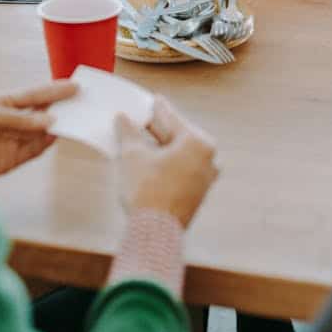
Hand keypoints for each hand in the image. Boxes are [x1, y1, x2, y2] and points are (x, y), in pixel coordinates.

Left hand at [0, 80, 76, 176]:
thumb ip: (16, 118)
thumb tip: (49, 121)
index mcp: (1, 102)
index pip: (33, 94)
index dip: (54, 89)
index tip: (75, 85)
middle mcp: (10, 120)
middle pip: (42, 112)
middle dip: (62, 106)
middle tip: (85, 102)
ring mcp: (12, 140)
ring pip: (42, 131)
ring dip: (60, 126)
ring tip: (80, 119)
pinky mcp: (11, 160)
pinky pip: (35, 150)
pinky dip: (49, 143)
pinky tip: (61, 136)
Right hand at [115, 97, 217, 228]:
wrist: (154, 232)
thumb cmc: (146, 190)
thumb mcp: (132, 155)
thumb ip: (128, 132)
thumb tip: (123, 118)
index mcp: (198, 143)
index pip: (173, 119)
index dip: (158, 109)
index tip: (154, 99)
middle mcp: (209, 158)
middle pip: (179, 136)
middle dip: (159, 129)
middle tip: (144, 119)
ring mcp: (206, 177)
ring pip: (181, 154)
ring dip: (163, 147)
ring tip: (144, 141)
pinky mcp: (199, 193)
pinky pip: (183, 169)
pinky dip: (168, 163)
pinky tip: (152, 162)